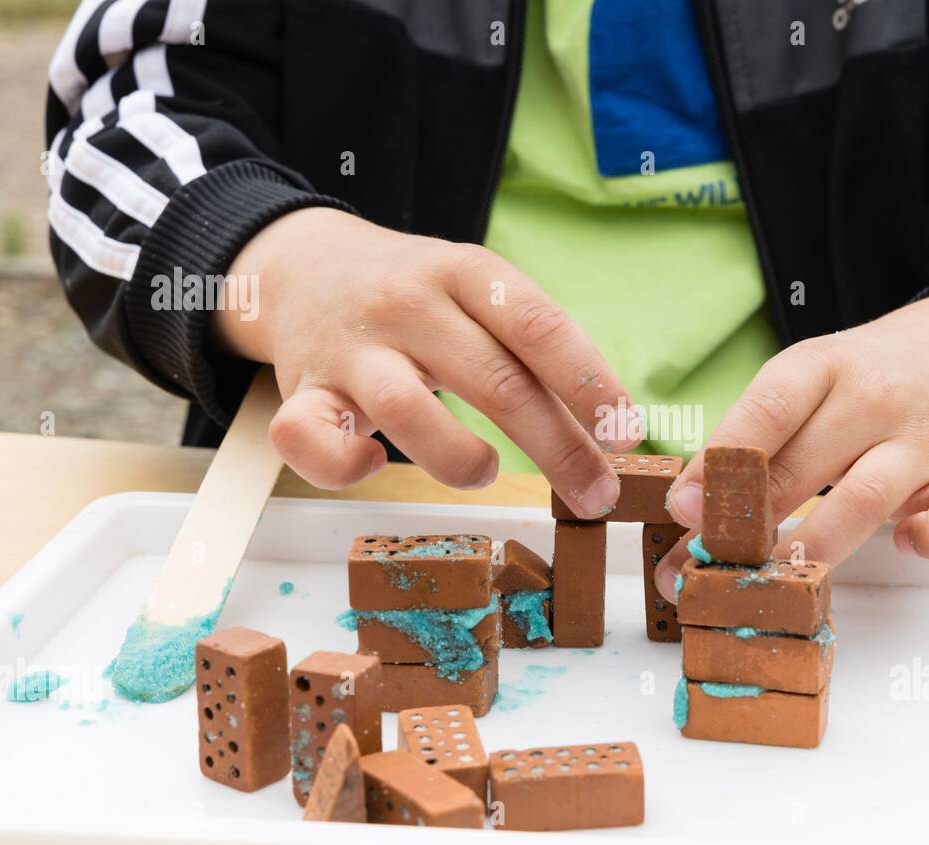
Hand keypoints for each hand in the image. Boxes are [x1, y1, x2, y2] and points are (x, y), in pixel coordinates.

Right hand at [213, 208, 637, 515]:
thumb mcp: (475, 289)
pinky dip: (344, 468)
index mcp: (464, 273)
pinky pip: (310, 438)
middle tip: (597, 494)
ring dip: (463, 461)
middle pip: (495, 381)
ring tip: (489, 471)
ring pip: (410, 412)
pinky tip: (373, 467)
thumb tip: (608, 426)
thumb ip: (529, 344)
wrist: (301, 265)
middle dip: (559, 448)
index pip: (539, 326)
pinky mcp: (302, 390)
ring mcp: (352, 349)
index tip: (626, 433)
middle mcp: (409, 305)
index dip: (590, 383)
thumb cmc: (416, 296)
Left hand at [654, 292, 928, 597]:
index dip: (721, 464)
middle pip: (803, 464)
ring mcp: (922, 438)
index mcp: (820, 368)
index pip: (766, 410)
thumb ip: (752, 441)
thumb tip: (684, 512)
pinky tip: (905, 545)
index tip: (682, 510)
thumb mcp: (804, 386)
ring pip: (866, 497)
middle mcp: (872, 399)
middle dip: (748, 527)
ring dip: (813, 547)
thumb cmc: (864, 381)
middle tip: (707, 571)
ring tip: (770, 585)